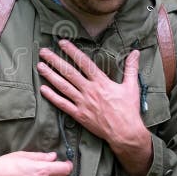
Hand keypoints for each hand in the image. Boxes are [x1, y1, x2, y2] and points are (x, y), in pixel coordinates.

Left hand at [37, 39, 152, 175]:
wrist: (125, 132)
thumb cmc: (129, 110)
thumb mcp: (132, 86)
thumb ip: (131, 68)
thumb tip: (136, 52)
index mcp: (102, 82)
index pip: (84, 63)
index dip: (72, 51)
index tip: (62, 43)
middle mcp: (90, 90)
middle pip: (69, 72)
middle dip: (55, 61)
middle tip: (43, 52)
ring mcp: (83, 103)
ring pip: (63, 86)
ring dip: (50, 76)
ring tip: (40, 66)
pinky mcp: (79, 115)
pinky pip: (63, 105)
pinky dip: (52, 97)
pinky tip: (43, 89)